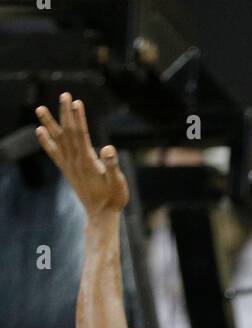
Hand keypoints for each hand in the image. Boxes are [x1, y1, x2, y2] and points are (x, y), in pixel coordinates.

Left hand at [35, 93, 128, 216]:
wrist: (101, 216)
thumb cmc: (114, 199)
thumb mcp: (118, 183)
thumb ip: (113, 166)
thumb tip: (107, 149)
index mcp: (88, 162)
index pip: (80, 135)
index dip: (78, 118)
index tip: (76, 102)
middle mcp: (75, 162)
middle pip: (68, 132)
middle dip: (65, 113)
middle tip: (64, 94)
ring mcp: (70, 166)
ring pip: (58, 140)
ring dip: (49, 123)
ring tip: (39, 108)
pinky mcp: (68, 171)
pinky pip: (54, 153)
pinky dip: (46, 141)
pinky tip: (40, 131)